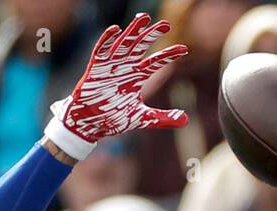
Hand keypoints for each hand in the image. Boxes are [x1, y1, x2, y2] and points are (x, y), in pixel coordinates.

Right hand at [44, 14, 188, 160]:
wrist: (91, 125)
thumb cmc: (113, 119)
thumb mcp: (141, 119)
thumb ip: (162, 118)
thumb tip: (186, 120)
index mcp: (136, 77)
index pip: (155, 63)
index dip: (168, 55)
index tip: (184, 49)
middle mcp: (125, 68)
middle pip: (140, 46)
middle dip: (152, 35)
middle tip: (166, 25)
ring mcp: (110, 67)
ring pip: (123, 44)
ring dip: (132, 31)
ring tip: (144, 18)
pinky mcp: (95, 70)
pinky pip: (100, 51)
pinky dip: (106, 40)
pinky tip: (115, 29)